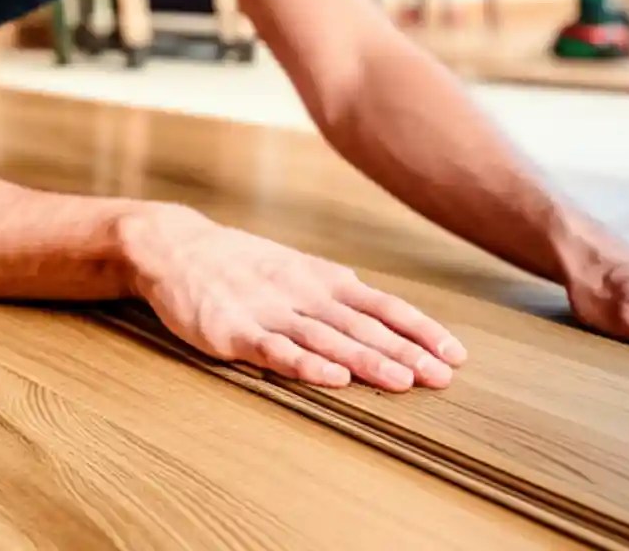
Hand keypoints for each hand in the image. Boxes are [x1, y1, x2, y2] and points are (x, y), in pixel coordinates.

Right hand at [120, 205, 466, 391]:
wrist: (174, 247)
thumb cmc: (238, 263)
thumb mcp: (294, 267)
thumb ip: (334, 291)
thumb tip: (382, 312)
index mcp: (321, 279)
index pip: (383, 306)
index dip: (420, 330)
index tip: (454, 354)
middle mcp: (303, 293)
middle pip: (364, 326)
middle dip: (407, 352)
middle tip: (443, 377)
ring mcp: (269, 312)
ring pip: (327, 340)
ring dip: (368, 361)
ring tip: (403, 380)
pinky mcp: (233, 332)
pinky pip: (275, 351)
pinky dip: (306, 365)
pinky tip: (332, 379)